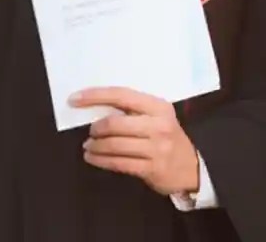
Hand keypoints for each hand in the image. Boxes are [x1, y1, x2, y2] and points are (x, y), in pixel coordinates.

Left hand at [71, 87, 199, 196]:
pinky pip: (118, 163)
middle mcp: (158, 126)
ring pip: (114, 145)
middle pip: (115, 124)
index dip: (95, 96)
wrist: (191, 168)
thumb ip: (133, 111)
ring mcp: (156, 149)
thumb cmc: (168, 137)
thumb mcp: (158, 117)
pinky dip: (100, 160)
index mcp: (158, 107)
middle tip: (89, 132)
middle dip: (96, 128)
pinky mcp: (151, 169)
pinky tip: (93, 158)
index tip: (74, 99)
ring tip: (88, 146)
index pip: (121, 95)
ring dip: (95, 146)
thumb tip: (96, 108)